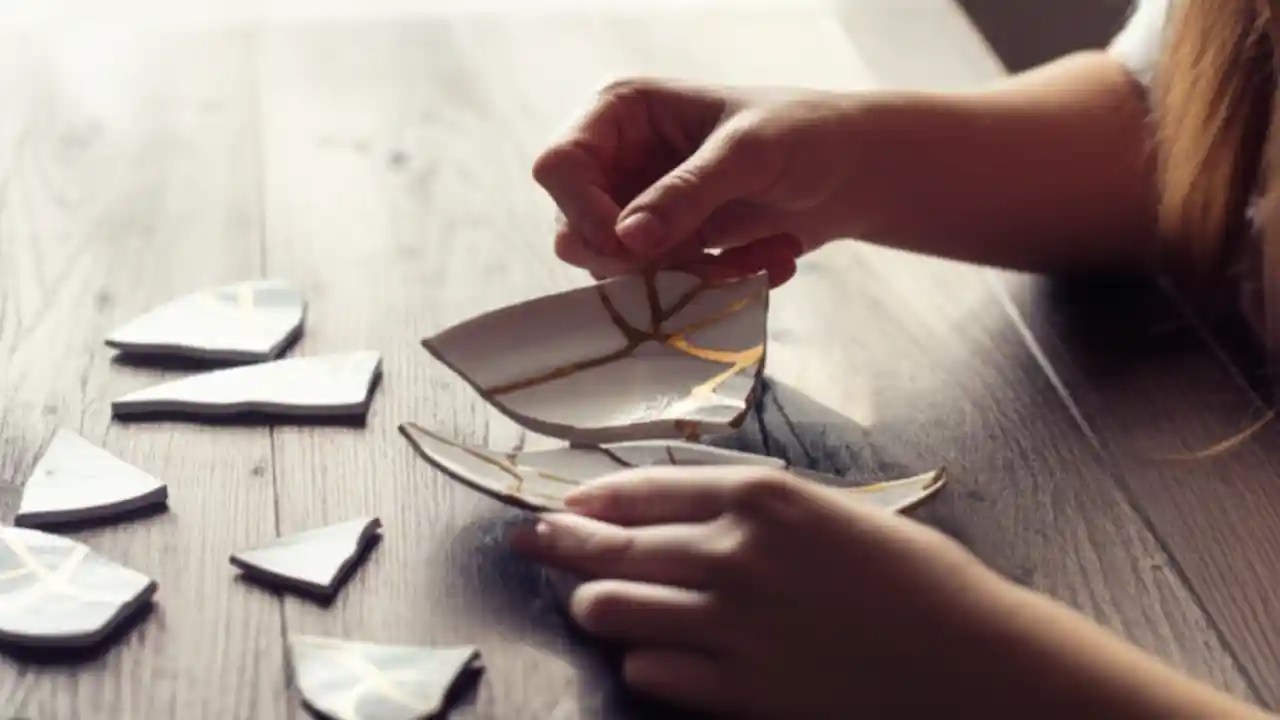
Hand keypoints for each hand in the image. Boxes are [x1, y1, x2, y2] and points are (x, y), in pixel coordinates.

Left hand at [511, 466, 1012, 716]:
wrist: (969, 660)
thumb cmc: (916, 579)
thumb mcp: (835, 514)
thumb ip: (757, 510)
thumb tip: (688, 512)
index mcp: (762, 497)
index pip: (643, 490)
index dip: (593, 499)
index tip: (567, 504)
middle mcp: (732, 553)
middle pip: (612, 547)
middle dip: (560, 543)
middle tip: (531, 540)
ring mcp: (729, 624)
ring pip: (614, 610)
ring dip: (593, 606)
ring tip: (591, 605)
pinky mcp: (737, 690)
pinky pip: (650, 670)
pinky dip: (640, 660)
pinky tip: (651, 654)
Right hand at [533, 80, 863, 284]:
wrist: (853, 172)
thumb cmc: (805, 135)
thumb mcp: (747, 154)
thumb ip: (687, 193)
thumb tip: (625, 239)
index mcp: (620, 113)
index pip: (558, 167)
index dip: (582, 212)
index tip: (632, 244)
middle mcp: (616, 160)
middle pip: (576, 229)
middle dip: (639, 257)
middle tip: (700, 255)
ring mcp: (638, 208)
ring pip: (619, 269)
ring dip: (687, 276)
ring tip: (754, 256)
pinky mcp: (667, 246)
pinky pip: (661, 287)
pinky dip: (710, 285)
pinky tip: (764, 260)